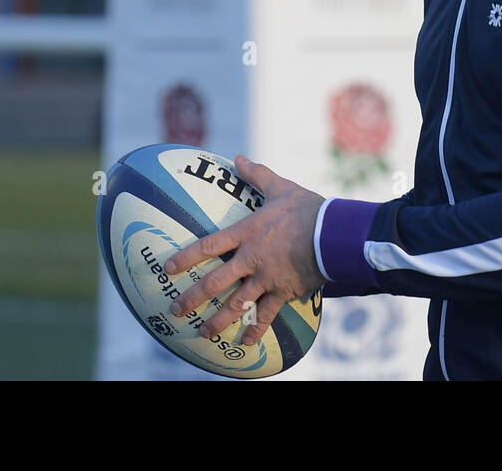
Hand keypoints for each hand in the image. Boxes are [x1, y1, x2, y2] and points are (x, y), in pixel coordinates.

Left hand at [162, 154, 325, 345]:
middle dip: (193, 298)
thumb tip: (238, 157)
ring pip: (236, 304)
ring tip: (203, 334)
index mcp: (248, 233)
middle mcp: (251, 259)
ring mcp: (267, 279)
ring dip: (218, 321)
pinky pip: (266, 315)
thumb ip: (258, 174)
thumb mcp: (281, 188)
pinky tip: (246, 344)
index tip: (167, 268)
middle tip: (175, 311)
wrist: (334, 234)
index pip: (209, 246)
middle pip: (215, 282)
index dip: (186, 257)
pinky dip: (256, 330)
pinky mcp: (284, 292)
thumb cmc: (308, 208)